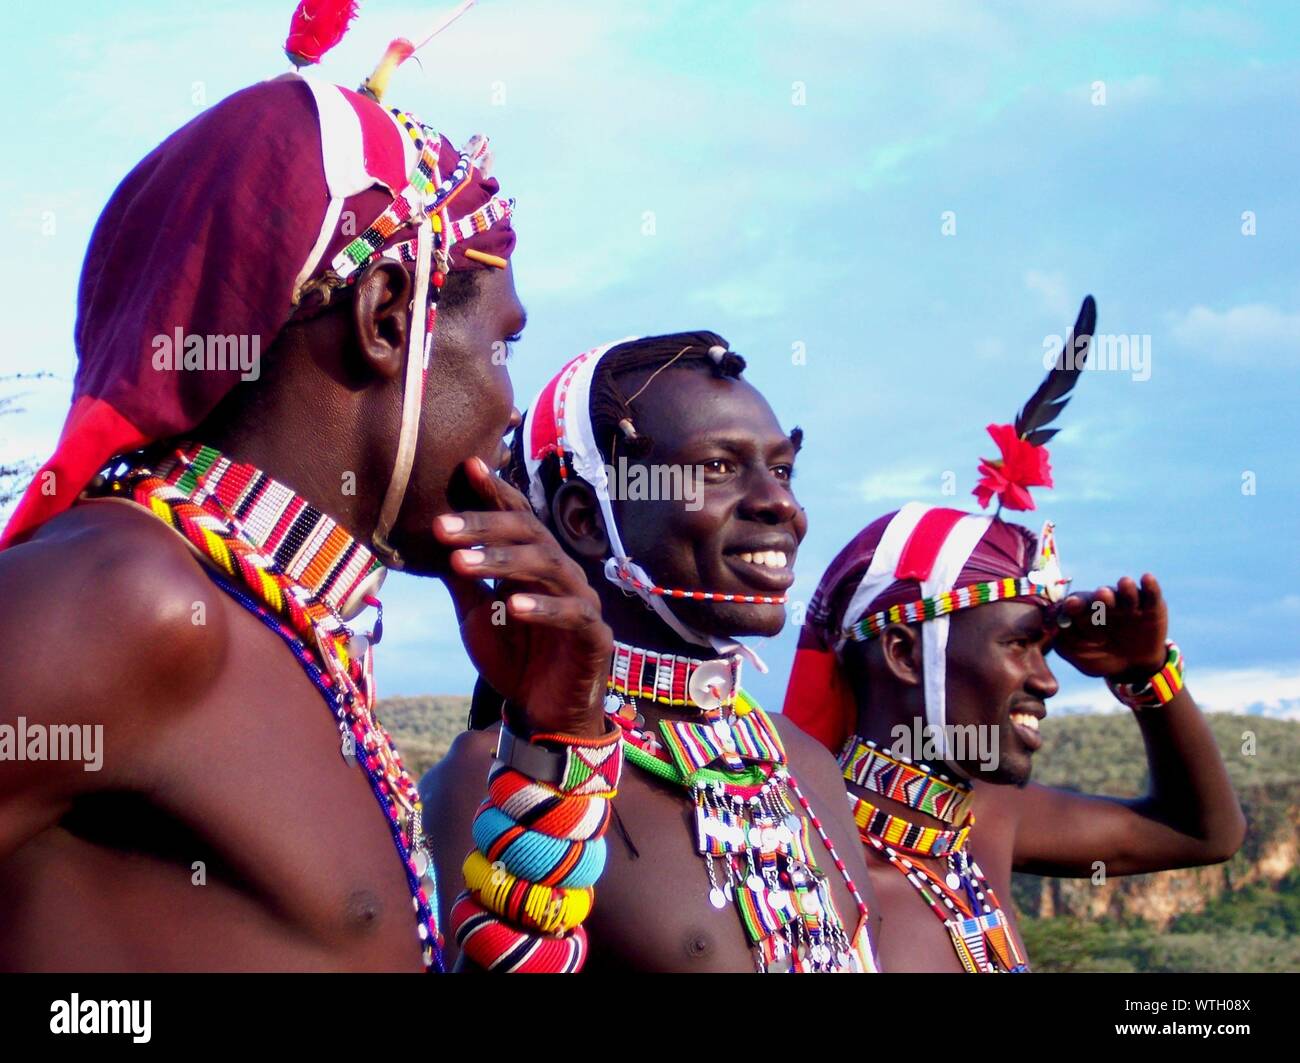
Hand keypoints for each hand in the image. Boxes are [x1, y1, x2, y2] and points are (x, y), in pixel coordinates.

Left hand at [435, 457, 611, 737]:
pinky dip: (543, 607)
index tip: (467, 467)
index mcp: (532, 564)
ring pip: (547, 565)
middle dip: (483, 526)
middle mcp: (559, 573)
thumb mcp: (476, 616)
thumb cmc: (513, 659)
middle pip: (528, 533)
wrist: (542, 712)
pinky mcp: (593, 634)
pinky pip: (572, 613)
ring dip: (503, 560)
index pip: (515, 517)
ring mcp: (580, 600)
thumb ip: (463, 581)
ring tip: (462, 562)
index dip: (495, 492)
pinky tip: (513, 605)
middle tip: (441, 526)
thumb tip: (430, 543)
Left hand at [1052, 573, 1167, 683]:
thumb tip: (1057, 627)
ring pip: (1126, 593)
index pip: (1076, 605)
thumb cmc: (1099, 656)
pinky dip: (1150, 586)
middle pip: (1101, 597)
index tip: (1071, 605)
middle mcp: (1104, 603)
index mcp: (1083, 612)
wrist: (1133, 666)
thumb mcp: (1080, 655)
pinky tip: (1147, 579)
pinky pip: (1150, 594)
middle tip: (1100, 595)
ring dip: (1125, 588)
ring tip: (1124, 583)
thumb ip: (1065, 643)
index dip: (1074, 605)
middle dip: (1101, 597)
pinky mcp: (1151, 606)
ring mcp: (1128, 604)